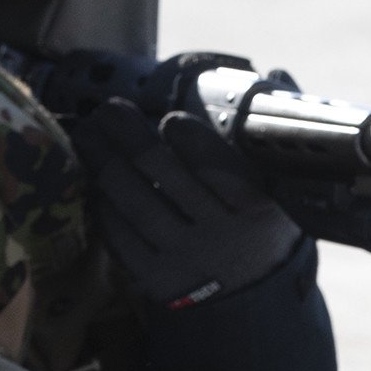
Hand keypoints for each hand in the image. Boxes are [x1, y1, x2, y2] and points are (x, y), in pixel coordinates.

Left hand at [73, 96, 306, 311]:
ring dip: (105, 163)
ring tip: (88, 133)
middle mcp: (223, 237)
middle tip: (109, 110)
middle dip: (131, 138)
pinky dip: (102, 202)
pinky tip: (94, 176)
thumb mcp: (282, 185)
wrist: (254, 294)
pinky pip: (120, 236)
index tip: (170, 117)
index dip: (193, 143)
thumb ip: (272, 130)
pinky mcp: (156, 280)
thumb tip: (276, 75)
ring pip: (136, 205)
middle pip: (167, 180)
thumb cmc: (260, 220)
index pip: (224, 173)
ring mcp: (186, 260)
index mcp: (259, 208)